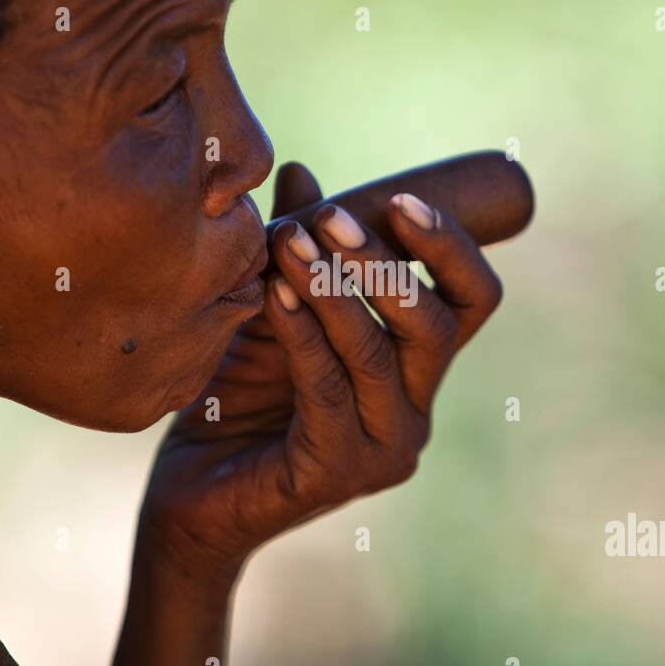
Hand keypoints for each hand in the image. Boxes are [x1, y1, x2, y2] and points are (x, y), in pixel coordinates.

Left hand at [139, 161, 503, 585]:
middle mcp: (415, 411)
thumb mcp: (270, 311)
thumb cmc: (236, 400)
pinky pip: (328, 389)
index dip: (452, 247)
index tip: (401, 199)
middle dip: (383, 261)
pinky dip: (302, 333)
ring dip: (333, 289)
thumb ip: (296, 252)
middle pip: (436, 323)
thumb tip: (300, 170)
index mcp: (417, 370)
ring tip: (285, 242)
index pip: (473, 301)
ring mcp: (384, 449)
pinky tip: (271, 293)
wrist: (191, 495)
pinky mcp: (339, 474)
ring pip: (379, 353)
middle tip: (328, 218)